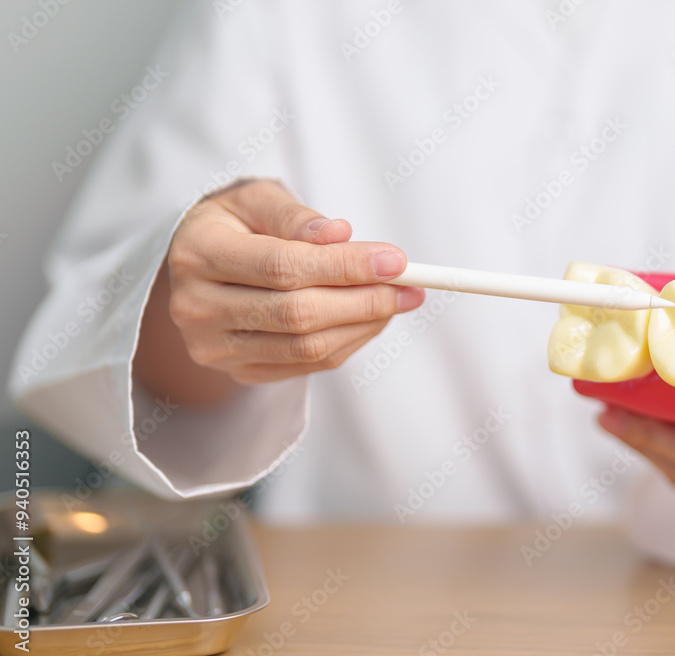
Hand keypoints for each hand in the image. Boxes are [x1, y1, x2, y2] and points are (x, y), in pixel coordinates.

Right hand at [143, 179, 423, 390]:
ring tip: (398, 301)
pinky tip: (370, 318)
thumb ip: (295, 215)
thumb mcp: (258, 199)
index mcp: (198, 254)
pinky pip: (306, 365)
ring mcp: (215, 347)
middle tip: (410, 286)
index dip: (344, 267)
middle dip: (364, 300)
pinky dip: (348, 341)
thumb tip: (341, 235)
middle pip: (297, 314)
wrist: (196, 264)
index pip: (282, 266)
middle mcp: (198, 308)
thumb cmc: (235, 222)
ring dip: (363, 325)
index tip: (395, 261)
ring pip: (306, 348)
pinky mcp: (238, 371)